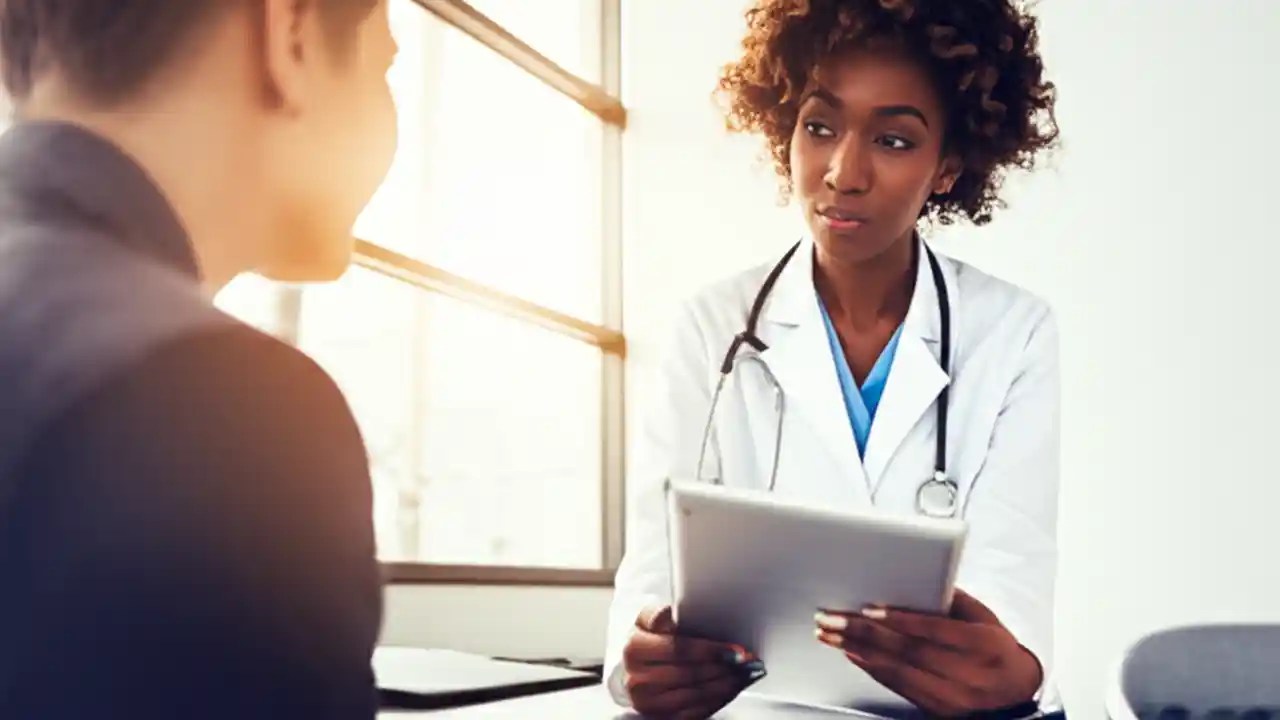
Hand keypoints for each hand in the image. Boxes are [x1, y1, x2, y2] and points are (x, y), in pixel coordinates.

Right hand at [622, 605, 765, 718]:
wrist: (638, 666)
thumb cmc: (652, 638)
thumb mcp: (652, 618)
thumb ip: (664, 614)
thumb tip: (678, 614)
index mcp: (635, 647)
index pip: (679, 649)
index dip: (710, 650)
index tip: (735, 649)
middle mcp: (637, 678)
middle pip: (690, 674)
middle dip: (724, 668)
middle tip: (748, 662)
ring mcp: (647, 702)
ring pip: (695, 695)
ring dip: (726, 685)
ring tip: (745, 673)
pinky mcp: (659, 716)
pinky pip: (695, 712)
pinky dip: (718, 699)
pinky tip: (732, 688)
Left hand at [815, 590, 1041, 717]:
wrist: (1014, 690)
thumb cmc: (995, 646)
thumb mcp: (983, 615)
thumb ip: (950, 598)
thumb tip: (916, 578)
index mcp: (983, 644)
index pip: (935, 631)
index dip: (900, 620)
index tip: (868, 608)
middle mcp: (968, 673)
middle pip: (908, 652)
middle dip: (864, 633)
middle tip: (832, 619)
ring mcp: (952, 696)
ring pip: (897, 672)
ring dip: (858, 650)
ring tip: (831, 634)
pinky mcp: (937, 709)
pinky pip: (898, 687)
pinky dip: (870, 668)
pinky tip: (852, 653)